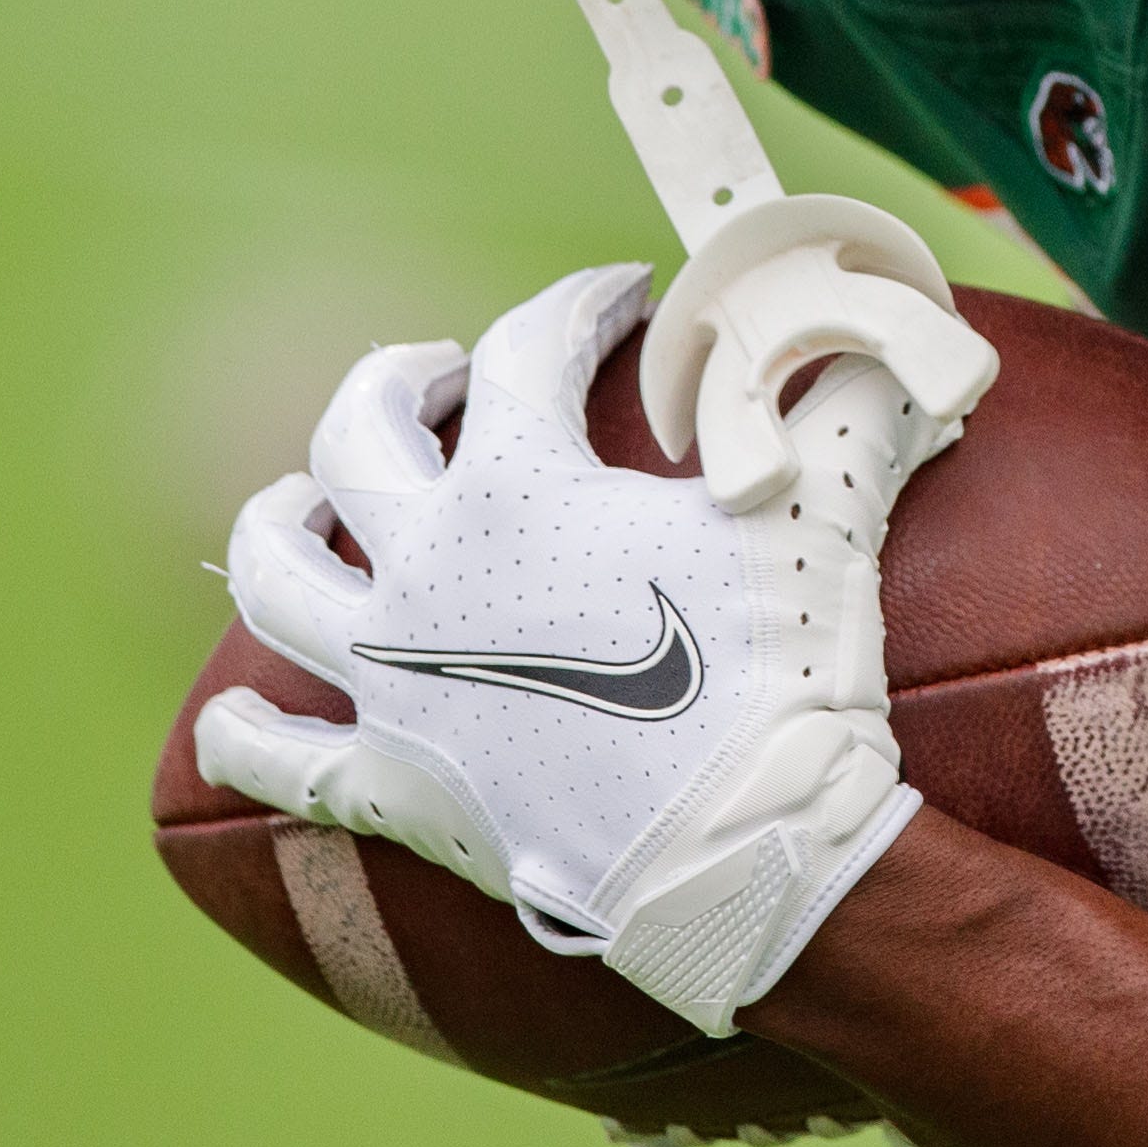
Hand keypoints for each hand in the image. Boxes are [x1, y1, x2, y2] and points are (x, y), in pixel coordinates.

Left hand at [195, 261, 955, 1033]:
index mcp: (522, 486)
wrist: (741, 850)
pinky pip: (267, 755)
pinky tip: (239, 711)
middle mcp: (426, 566)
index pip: (526, 347)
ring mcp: (389, 677)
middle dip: (403, 382)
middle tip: (449, 377)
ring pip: (275, 573)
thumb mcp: (825, 513)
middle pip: (357, 434)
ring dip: (283, 522)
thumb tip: (908, 338)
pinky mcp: (385, 782)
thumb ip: (852, 406)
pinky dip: (243, 730)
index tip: (620, 296)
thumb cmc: (777, 673)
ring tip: (309, 502)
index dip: (578, 302)